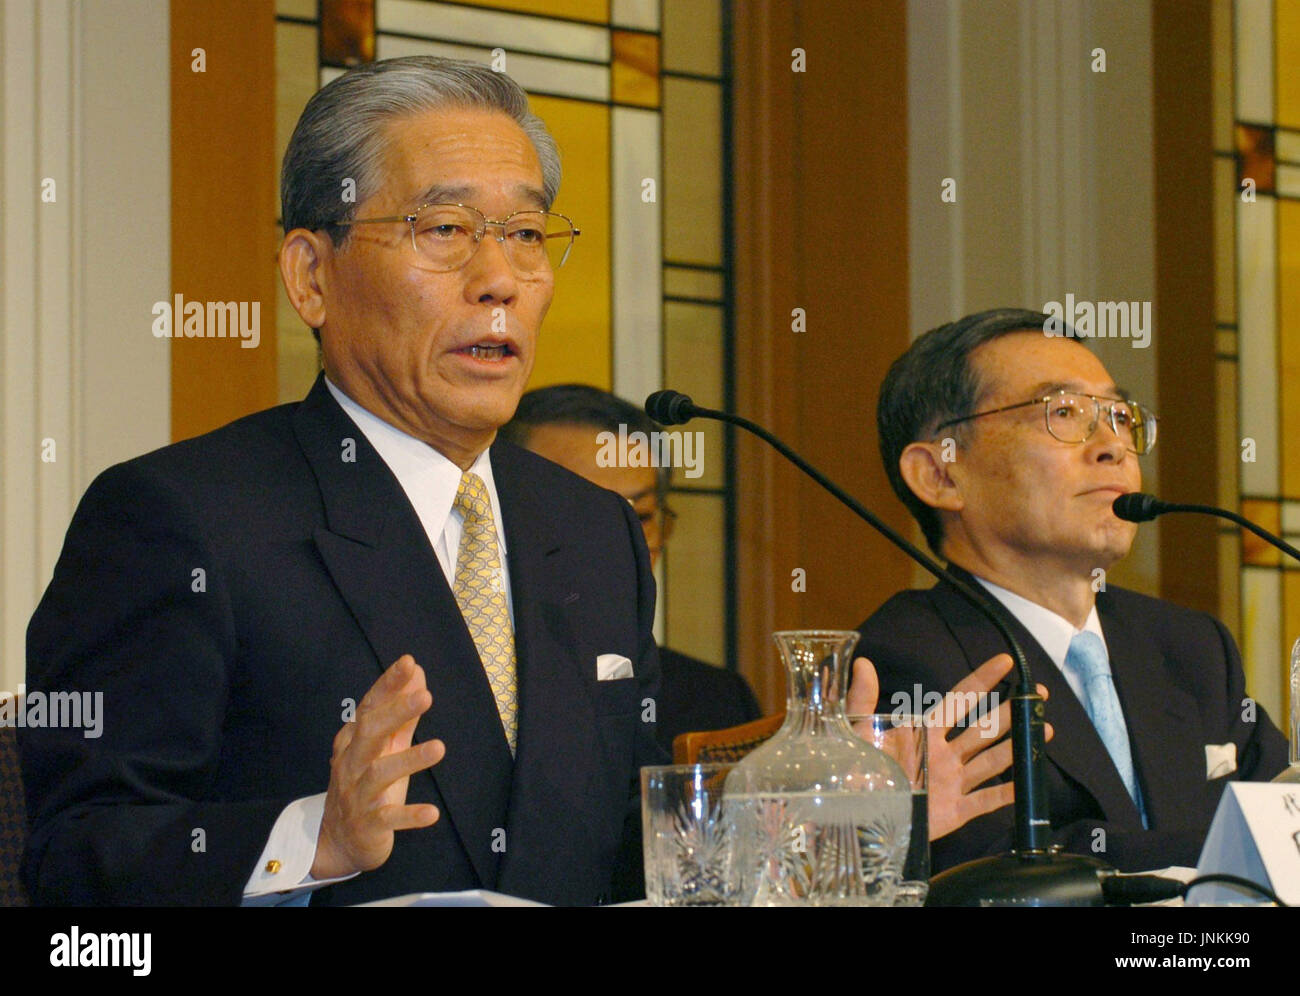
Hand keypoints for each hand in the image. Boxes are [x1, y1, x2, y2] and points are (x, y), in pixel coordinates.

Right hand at [311, 655, 444, 879]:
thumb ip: (401, 715)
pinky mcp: (367, 824)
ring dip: (409, 760)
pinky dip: (408, 814)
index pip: (370, 707)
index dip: (388, 685)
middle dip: (395, 712)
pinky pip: (387, 818)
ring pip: (379, 773)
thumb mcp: (385, 748)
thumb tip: (418, 676)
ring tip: (439, 747)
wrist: (338, 841)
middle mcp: (351, 764)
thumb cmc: (366, 785)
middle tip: (426, 696)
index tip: (409, 663)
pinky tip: (432, 812)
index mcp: (355, 741)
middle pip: (370, 732)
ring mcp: (357, 795)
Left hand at [846, 654, 1052, 840]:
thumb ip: (862, 699)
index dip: (982, 680)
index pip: (959, 700)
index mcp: (922, 732)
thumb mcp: (857, 733)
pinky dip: (1009, 793)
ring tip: (1045, 729)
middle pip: (984, 728)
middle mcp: (942, 754)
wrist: (854, 819)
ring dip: (1018, 745)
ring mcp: (951, 782)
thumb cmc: (852, 774)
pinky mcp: (955, 811)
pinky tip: (1028, 782)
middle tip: (1039, 694)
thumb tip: (861, 661)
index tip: (1006, 662)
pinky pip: (988, 801)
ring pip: (993, 760)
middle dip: (1011, 711)